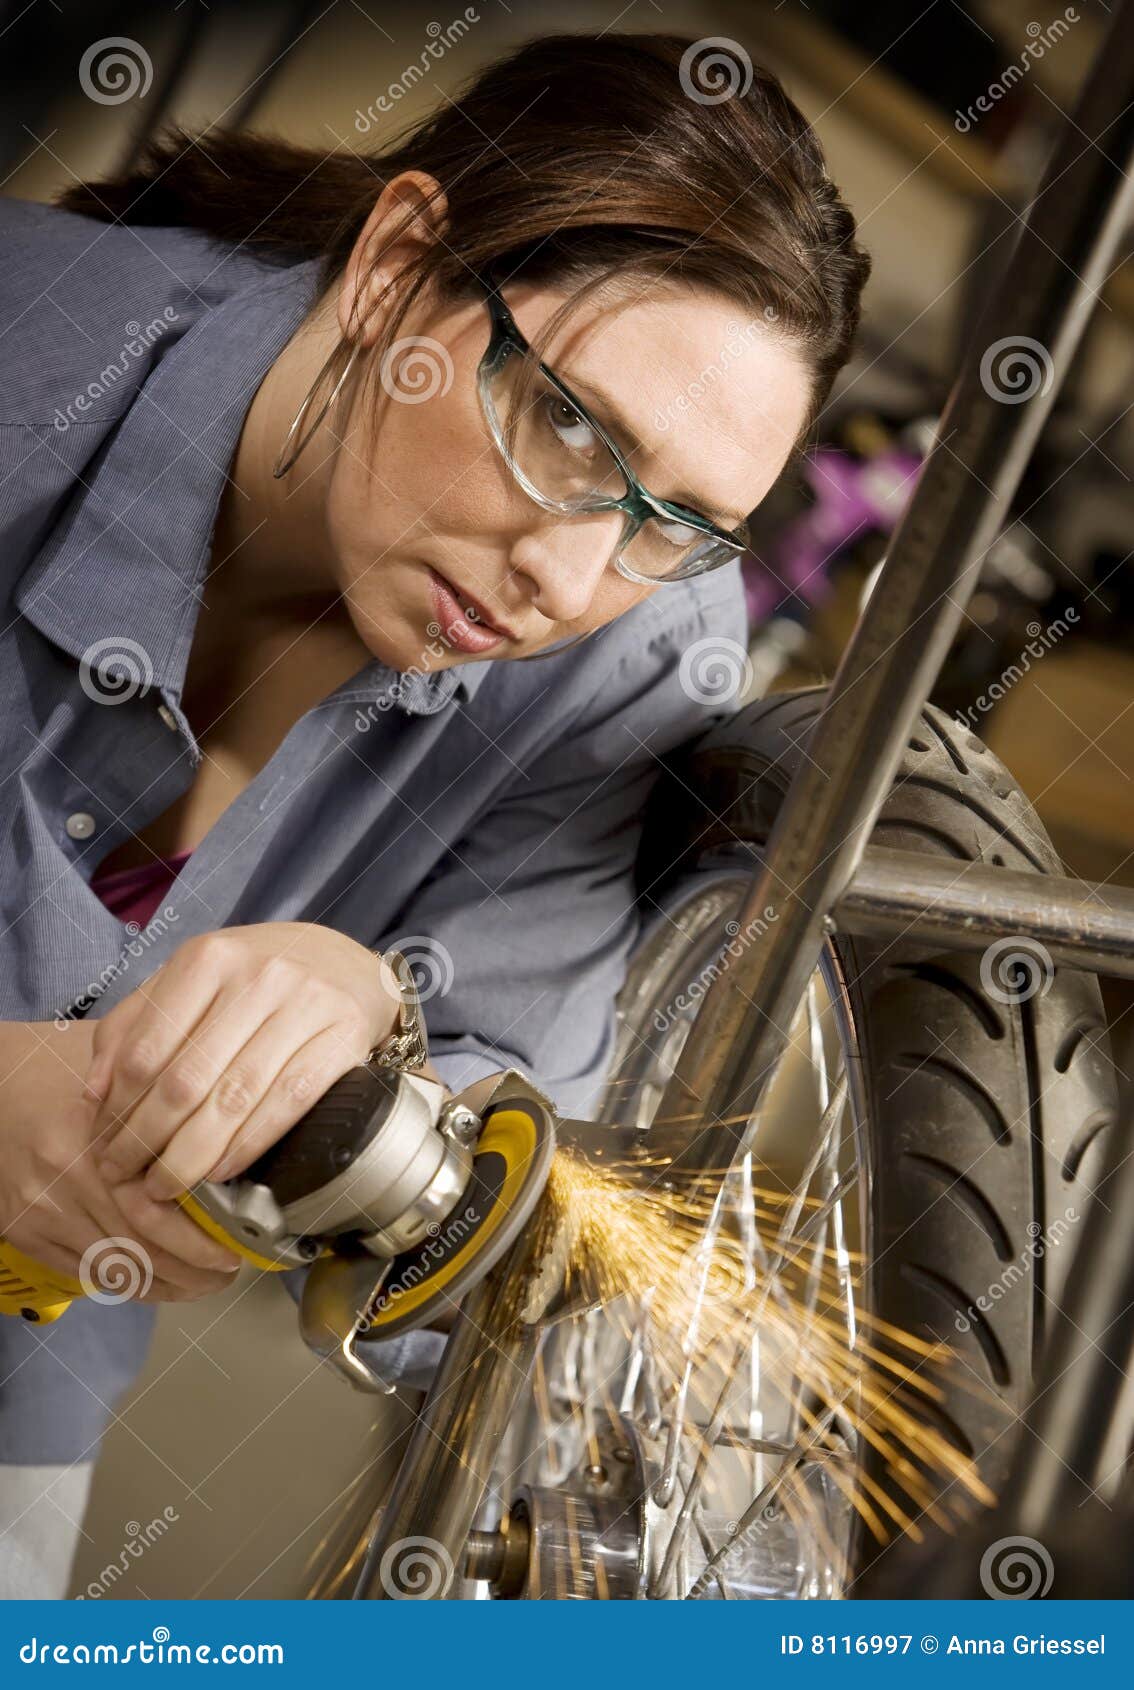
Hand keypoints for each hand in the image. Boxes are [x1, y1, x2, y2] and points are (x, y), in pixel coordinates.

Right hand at [0, 1023, 242, 1301]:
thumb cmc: (59, 1069)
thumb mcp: (115, 1067)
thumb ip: (163, 1094)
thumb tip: (230, 1130)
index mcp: (90, 1138)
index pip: (156, 1208)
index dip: (203, 1236)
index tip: (238, 1241)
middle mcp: (62, 1181)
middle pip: (142, 1248)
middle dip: (195, 1270)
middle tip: (231, 1269)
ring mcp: (40, 1212)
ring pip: (117, 1271)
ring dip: (169, 1286)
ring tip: (206, 1282)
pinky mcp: (23, 1233)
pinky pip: (87, 1274)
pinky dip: (131, 1285)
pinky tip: (163, 1282)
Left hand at [89, 923, 402, 1199]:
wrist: (344, 964)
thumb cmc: (252, 981)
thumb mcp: (189, 983)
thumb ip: (133, 1027)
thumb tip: (93, 1095)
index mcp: (208, 957)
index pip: (146, 1049)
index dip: (118, 1108)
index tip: (103, 1145)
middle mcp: (258, 975)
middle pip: (186, 1080)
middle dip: (146, 1140)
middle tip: (126, 1176)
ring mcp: (306, 1004)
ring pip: (234, 1098)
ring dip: (192, 1155)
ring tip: (166, 1186)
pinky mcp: (344, 1034)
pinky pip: (288, 1101)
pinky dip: (249, 1144)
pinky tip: (221, 1171)